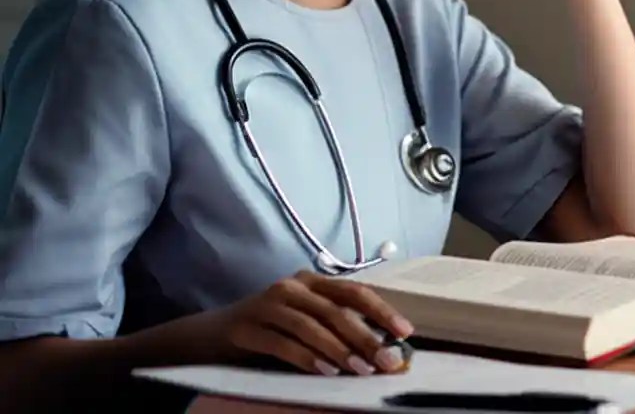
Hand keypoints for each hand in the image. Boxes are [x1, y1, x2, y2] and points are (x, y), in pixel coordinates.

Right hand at [214, 270, 413, 375]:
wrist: (210, 335)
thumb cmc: (269, 329)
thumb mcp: (305, 321)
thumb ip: (337, 327)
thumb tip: (382, 349)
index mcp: (312, 282)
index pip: (354, 292)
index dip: (382, 311)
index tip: (405, 332)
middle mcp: (291, 287)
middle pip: (336, 311)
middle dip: (366, 337)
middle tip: (387, 361)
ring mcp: (267, 304)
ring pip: (312, 326)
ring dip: (340, 350)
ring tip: (361, 369)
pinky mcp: (247, 327)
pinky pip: (283, 343)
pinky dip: (307, 358)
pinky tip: (326, 371)